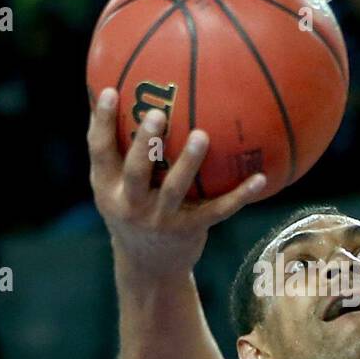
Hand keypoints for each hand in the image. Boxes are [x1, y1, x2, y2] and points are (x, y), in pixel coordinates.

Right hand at [88, 89, 265, 276]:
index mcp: (108, 188)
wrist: (148, 267)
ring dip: (188, 162)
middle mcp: (130, 204)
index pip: (100, 151)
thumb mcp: (114, 187)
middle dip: (144, 143)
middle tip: (157, 114)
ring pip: (175, 189)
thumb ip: (116, 150)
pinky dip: (240, 196)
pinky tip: (260, 178)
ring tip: (201, 136)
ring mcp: (160, 220)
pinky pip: (218, 210)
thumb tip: (114, 92)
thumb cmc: (133, 210)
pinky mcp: (189, 231)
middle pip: (135, 171)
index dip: (102, 122)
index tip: (109, 91)